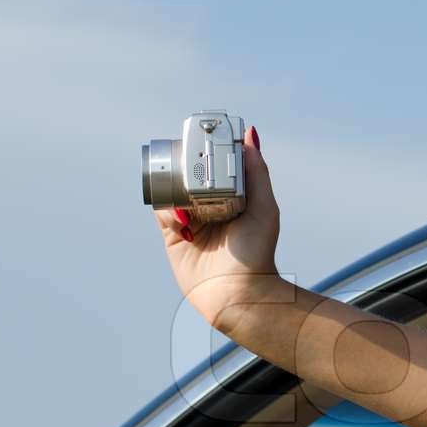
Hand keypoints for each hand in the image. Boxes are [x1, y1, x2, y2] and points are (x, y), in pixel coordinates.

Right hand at [153, 124, 282, 326]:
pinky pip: (163, 214)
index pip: (214, 169)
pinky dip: (167, 210)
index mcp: (233, 199)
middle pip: (189, 178)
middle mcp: (211, 209)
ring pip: (172, 193)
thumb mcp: (263, 206)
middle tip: (186, 163)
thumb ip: (256, 171)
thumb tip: (250, 134)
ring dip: (175, 190)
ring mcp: (191, 222)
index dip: (206, 155)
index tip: (202, 140)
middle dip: (185, 169)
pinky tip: (183, 218)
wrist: (238, 292)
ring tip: (189, 201)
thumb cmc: (257, 252)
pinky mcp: (174, 237)